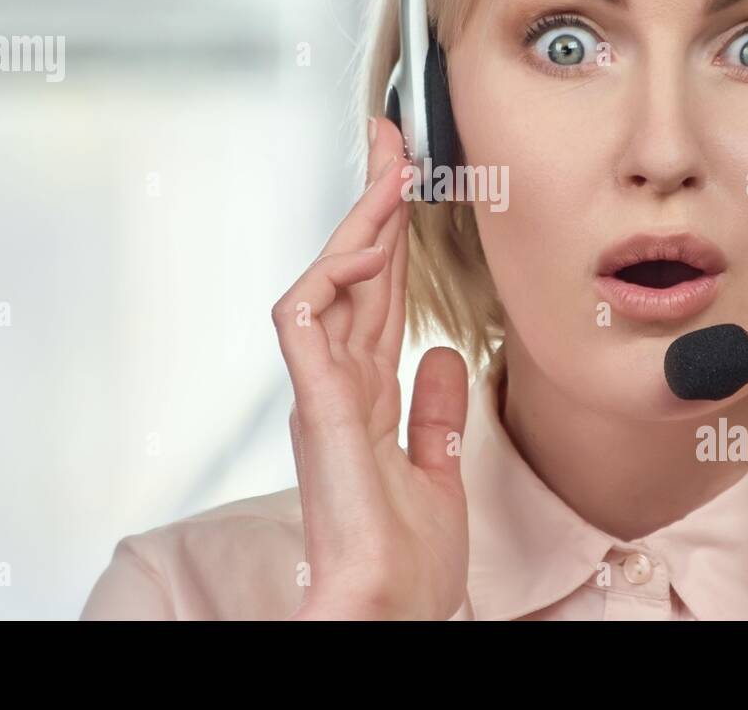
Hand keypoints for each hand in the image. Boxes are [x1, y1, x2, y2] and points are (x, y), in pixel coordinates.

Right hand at [274, 115, 470, 620]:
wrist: (391, 606)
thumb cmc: (405, 559)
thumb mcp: (437, 468)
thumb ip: (435, 412)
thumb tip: (441, 357)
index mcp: (366, 394)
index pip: (376, 294)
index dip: (390, 236)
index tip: (406, 180)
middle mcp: (340, 382)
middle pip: (354, 273)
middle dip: (373, 203)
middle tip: (391, 141)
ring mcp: (324, 390)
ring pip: (328, 282)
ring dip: (358, 222)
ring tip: (390, 170)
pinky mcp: (317, 405)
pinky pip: (305, 322)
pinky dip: (331, 277)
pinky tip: (367, 245)